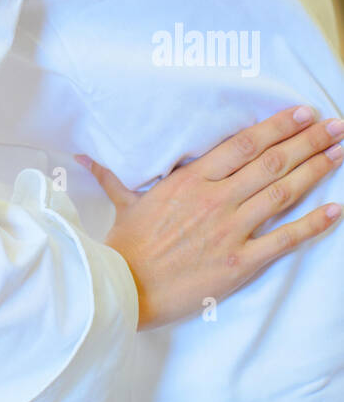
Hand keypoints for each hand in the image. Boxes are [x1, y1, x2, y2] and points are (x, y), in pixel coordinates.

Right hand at [74, 104, 343, 328]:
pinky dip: (313, 223)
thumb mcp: (122, 203)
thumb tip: (84, 157)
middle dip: (307, 141)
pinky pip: (284, 239)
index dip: (276, 126)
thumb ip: (112, 175)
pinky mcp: (241, 262)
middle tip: (334, 125)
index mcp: (190, 180)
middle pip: (271, 162)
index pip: (243, 144)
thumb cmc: (125, 246)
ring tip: (339, 152)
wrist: (123, 288)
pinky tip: (335, 209)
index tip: (301, 113)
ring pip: (282, 192)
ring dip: (316, 169)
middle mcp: (216, 199)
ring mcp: (231, 230)